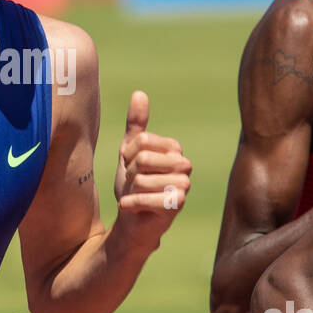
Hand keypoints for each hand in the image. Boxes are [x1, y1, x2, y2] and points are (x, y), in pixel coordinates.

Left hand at [114, 90, 191, 250]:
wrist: (132, 220)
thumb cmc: (132, 185)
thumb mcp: (129, 152)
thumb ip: (136, 125)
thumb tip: (139, 93)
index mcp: (174, 149)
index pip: (143, 140)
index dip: (128, 155)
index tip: (131, 168)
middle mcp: (184, 165)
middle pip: (143, 157)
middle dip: (129, 173)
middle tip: (132, 185)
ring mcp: (184, 185)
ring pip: (142, 177)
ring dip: (130, 189)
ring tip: (134, 196)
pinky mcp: (178, 205)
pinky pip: (147, 197)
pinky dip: (131, 204)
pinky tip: (128, 207)